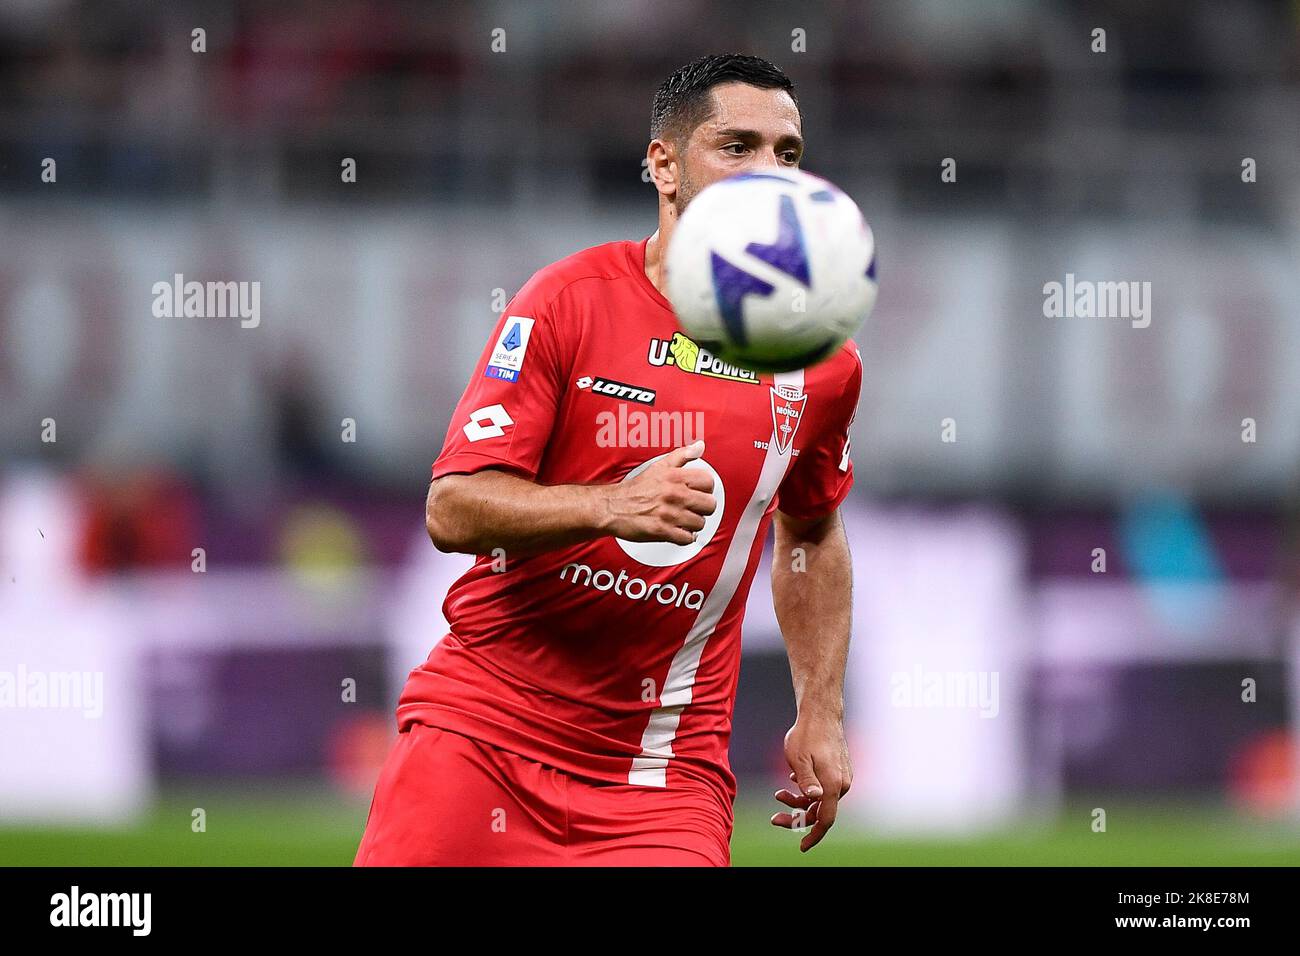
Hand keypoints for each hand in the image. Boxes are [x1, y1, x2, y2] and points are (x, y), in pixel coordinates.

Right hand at [601, 440, 716, 544]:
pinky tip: (678, 531)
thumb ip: (682, 455)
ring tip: (684, 520)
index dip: (706, 488)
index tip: (700, 492)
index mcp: (675, 477)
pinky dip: (684, 537)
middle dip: (702, 508)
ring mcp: (669, 514)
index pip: (709, 482)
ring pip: (700, 523)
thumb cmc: (635, 489)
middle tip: (693, 508)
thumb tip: (700, 446)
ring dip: (693, 524)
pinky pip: (687, 539)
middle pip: (709, 505)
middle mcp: (674, 494)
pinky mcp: (663, 531)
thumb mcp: (659, 466)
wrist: (612, 507)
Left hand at [770, 715, 852, 851]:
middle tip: (775, 817)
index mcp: (833, 785)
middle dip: (798, 816)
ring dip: (800, 801)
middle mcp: (842, 784)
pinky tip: (794, 778)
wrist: (822, 713)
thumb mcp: (798, 759)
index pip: (825, 820)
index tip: (802, 847)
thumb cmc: (807, 735)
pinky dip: (808, 790)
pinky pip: (824, 789)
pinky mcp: (840, 771)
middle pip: (821, 812)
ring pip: (821, 800)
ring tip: (779, 792)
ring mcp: (843, 777)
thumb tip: (813, 799)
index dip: (814, 836)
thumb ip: (806, 781)